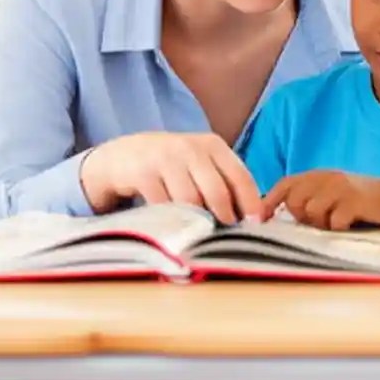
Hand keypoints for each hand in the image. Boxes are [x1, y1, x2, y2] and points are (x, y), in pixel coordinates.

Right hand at [80, 132, 261, 224]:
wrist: (125, 155)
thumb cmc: (173, 166)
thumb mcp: (201, 165)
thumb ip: (225, 183)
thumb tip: (254, 217)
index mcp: (213, 145)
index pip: (240, 176)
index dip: (251, 204)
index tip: (255, 225)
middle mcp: (191, 148)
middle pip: (217, 191)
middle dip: (224, 217)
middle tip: (224, 234)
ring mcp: (165, 158)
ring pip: (190, 201)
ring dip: (196, 221)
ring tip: (197, 231)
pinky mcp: (142, 173)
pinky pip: (163, 206)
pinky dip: (170, 220)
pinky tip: (172, 225)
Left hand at [264, 170, 379, 229]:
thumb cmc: (362, 200)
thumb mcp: (334, 191)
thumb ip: (311, 197)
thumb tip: (282, 214)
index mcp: (319, 174)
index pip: (286, 184)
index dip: (270, 201)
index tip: (261, 219)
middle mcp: (327, 177)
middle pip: (295, 202)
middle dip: (302, 218)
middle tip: (322, 222)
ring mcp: (340, 188)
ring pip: (311, 213)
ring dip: (322, 224)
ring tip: (339, 222)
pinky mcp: (354, 202)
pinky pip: (333, 222)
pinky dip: (340, 228)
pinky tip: (352, 222)